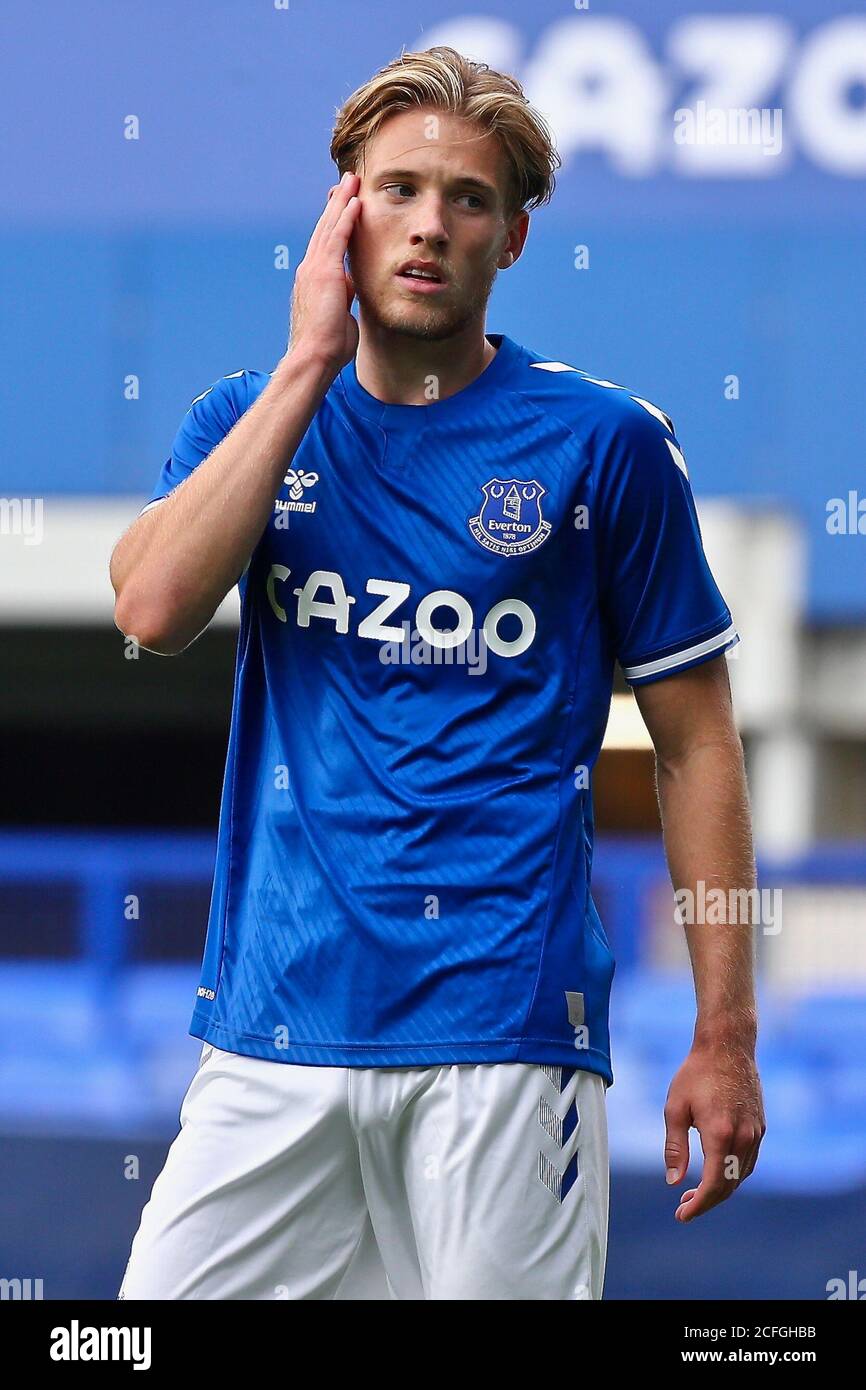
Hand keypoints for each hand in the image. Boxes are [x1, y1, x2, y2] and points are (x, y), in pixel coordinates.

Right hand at [288, 171, 360, 371]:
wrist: (315, 357)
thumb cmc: (328, 346)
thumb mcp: (340, 315)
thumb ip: (345, 297)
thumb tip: (352, 288)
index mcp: (313, 280)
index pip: (326, 244)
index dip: (335, 222)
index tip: (343, 204)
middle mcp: (310, 269)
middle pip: (325, 228)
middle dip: (337, 203)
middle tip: (347, 181)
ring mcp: (315, 269)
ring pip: (330, 227)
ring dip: (343, 202)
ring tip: (352, 181)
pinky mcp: (325, 272)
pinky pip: (337, 238)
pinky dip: (346, 218)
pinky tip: (355, 201)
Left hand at [663, 1039, 765, 1221]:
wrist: (728, 1046)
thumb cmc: (696, 1074)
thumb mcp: (675, 1108)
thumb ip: (675, 1147)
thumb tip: (673, 1182)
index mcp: (720, 1135)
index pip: (712, 1185)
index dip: (698, 1205)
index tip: (682, 1216)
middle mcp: (743, 1138)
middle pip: (728, 1186)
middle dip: (707, 1202)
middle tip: (684, 1208)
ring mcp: (756, 1133)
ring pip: (741, 1176)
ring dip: (720, 1190)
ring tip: (696, 1193)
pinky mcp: (760, 1127)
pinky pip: (748, 1161)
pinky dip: (733, 1175)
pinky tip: (715, 1172)